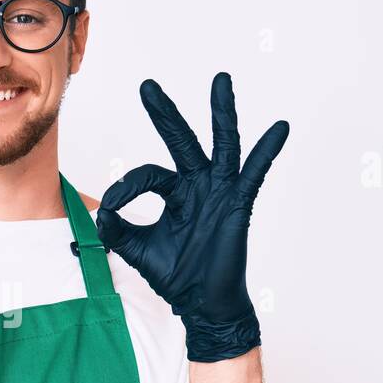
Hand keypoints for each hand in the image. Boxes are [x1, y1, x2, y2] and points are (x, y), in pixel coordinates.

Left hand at [96, 73, 288, 361]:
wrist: (200, 302)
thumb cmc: (174, 275)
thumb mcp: (136, 250)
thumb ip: (118, 230)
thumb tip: (102, 213)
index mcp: (174, 193)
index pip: (147, 175)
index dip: (127, 187)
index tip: (113, 207)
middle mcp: (196, 185)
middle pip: (181, 140)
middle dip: (164, 113)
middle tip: (146, 85)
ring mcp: (219, 191)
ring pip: (222, 143)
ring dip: (221, 112)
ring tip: (220, 80)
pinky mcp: (238, 203)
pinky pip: (255, 172)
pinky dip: (267, 150)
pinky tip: (279, 127)